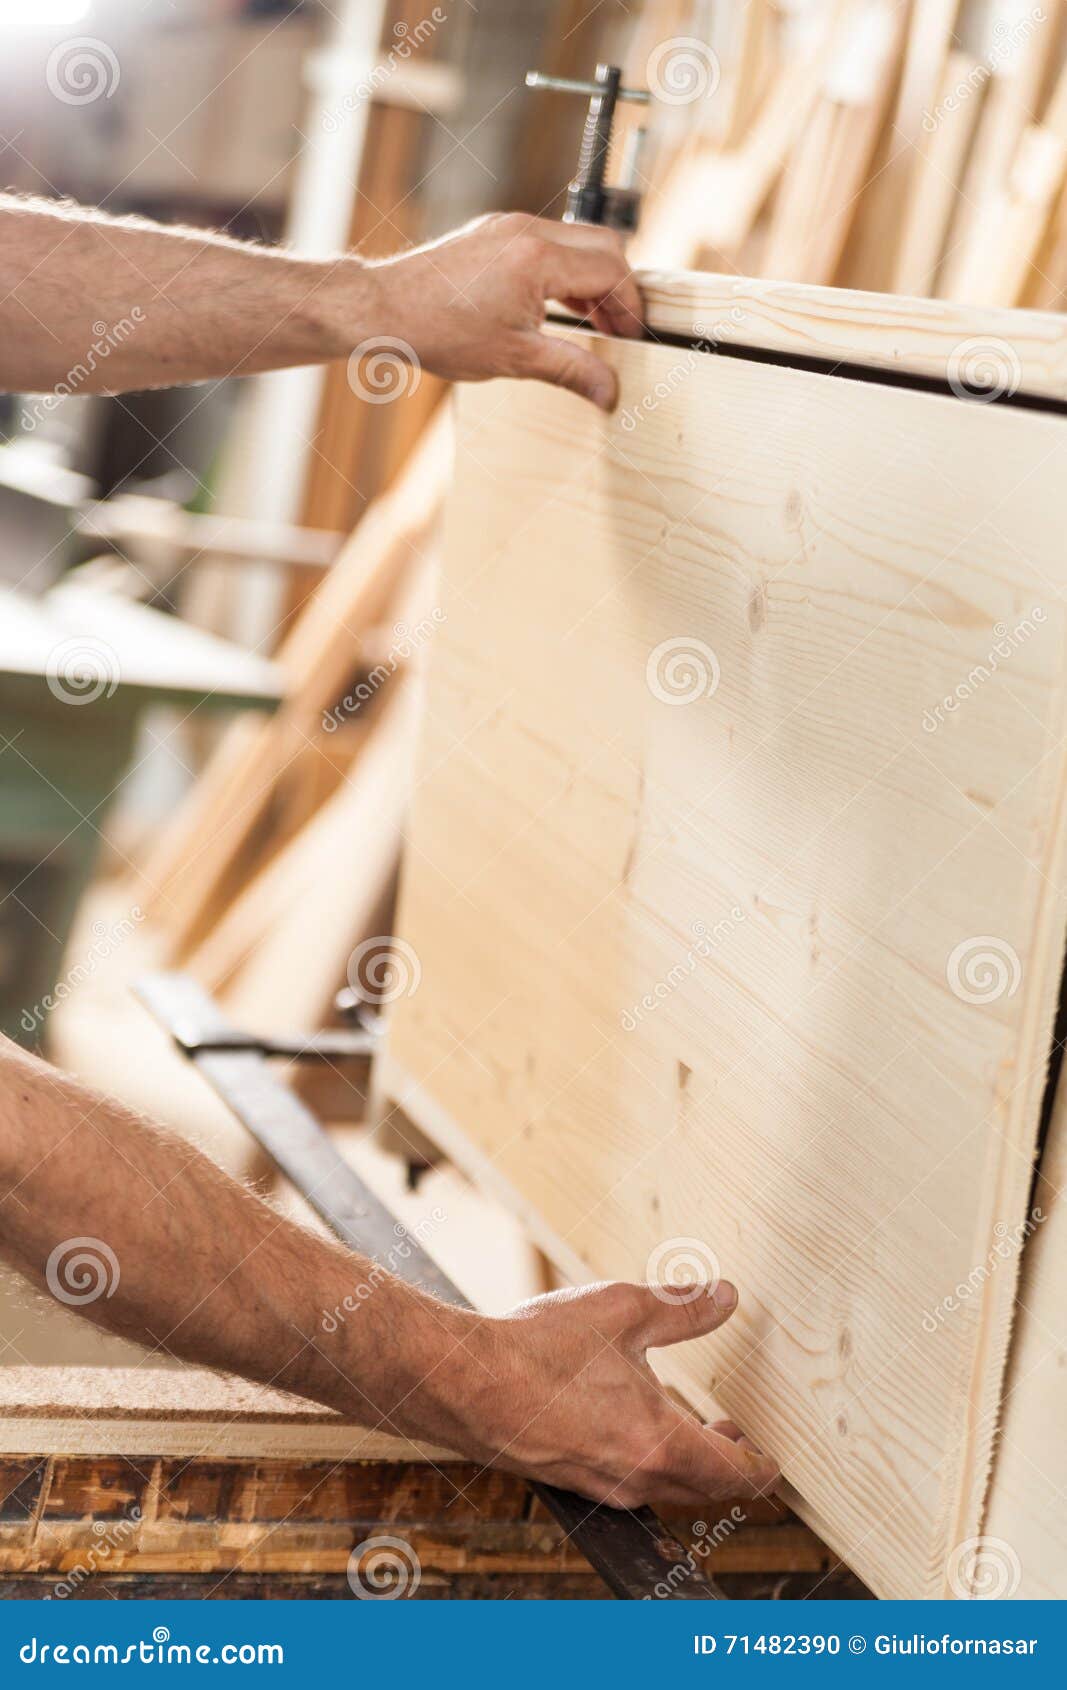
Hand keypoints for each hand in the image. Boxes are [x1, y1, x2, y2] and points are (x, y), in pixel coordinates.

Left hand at [364, 212, 643, 410]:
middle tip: (620, 330)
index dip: (631, 307)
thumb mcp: (514, 358)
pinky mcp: (494, 233)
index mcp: (539, 257)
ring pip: (576, 243)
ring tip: (594, 324)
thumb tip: (609, 392)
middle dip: (620, 289)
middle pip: (603, 247)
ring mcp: (509, 227)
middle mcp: (527, 231)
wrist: (383, 309)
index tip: (633, 337)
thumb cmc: (438, 330)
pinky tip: (559, 308)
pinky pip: (547, 244)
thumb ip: (571, 370)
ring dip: (592, 281)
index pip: (612, 272)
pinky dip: (564, 273)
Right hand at [455, 1280, 779, 1508]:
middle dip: (726, 1463)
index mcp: (660, 1442)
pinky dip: (645, 1458)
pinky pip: (626, 1479)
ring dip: (684, 1461)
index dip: (761, 1467)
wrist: (462, 1383)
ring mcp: (600, 1485)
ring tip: (688, 1423)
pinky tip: (628, 1419)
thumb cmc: (538, 1351)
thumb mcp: (621, 1311)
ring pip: (662, 1486)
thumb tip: (725, 1296)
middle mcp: (635, 1478)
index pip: (735, 1475)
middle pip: (702, 1488)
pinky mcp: (570, 1480)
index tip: (774, 1461)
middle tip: (735, 1434)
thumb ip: (681, 1308)